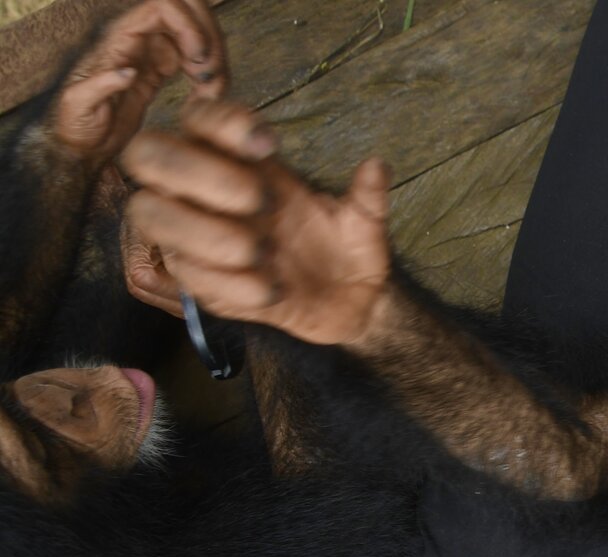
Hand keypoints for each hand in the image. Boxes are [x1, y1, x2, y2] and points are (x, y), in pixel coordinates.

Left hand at [52, 0, 226, 169]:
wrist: (84, 146)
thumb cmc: (76, 126)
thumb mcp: (79, 106)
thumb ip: (99, 85)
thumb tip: (128, 73)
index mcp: (118, 40)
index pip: (161, 8)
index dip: (188, 25)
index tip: (198, 58)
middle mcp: (137, 39)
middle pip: (185, 14)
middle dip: (209, 39)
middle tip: (211, 75)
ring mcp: (150, 52)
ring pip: (194, 35)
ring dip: (213, 59)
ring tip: (210, 93)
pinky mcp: (160, 69)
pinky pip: (192, 58)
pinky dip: (208, 74)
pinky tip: (205, 96)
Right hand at [122, 99, 393, 345]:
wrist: (350, 304)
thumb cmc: (347, 249)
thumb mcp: (366, 223)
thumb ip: (369, 197)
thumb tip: (378, 167)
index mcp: (244, 162)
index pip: (200, 118)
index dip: (223, 122)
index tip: (269, 145)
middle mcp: (207, 192)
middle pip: (147, 154)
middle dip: (196, 171)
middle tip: (260, 199)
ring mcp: (195, 236)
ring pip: (149, 214)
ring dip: (203, 232)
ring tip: (263, 252)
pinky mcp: (202, 282)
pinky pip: (187, 275)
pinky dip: (229, 284)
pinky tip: (270, 290)